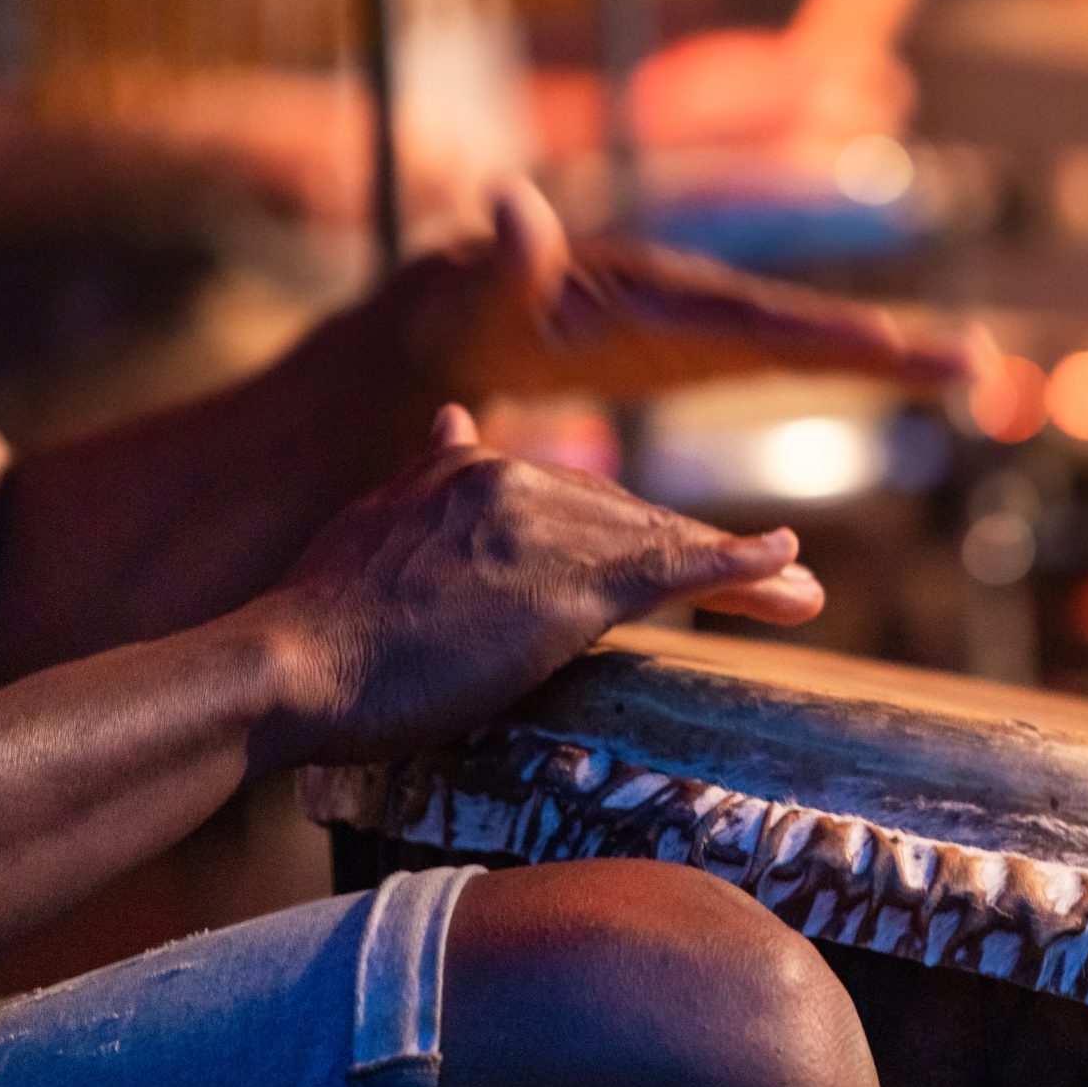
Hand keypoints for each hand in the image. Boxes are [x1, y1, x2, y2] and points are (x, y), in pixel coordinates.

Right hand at [252, 405, 821, 765]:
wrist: (288, 665)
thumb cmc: (321, 625)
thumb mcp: (372, 527)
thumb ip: (426, 477)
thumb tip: (457, 421)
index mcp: (467, 467)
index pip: (577, 500)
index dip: (636, 527)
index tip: (680, 546)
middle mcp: (512, 480)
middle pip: (631, 517)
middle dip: (702, 546)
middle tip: (780, 575)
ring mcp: (544, 530)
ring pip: (662, 543)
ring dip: (740, 568)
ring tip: (799, 590)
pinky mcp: (569, 587)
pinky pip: (673, 571)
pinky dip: (739, 565)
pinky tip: (786, 563)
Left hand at [396, 179, 968, 401]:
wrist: (446, 315)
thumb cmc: (459, 312)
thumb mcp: (473, 295)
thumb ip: (503, 261)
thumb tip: (510, 202)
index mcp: (652, 295)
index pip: (754, 323)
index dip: (825, 340)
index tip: (896, 352)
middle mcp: (688, 298)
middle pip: (802, 327)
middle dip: (889, 346)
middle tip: (976, 363)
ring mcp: (693, 321)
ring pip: (801, 338)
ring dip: (881, 353)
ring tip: (962, 368)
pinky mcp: (687, 346)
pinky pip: (774, 354)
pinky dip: (836, 359)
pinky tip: (887, 365)